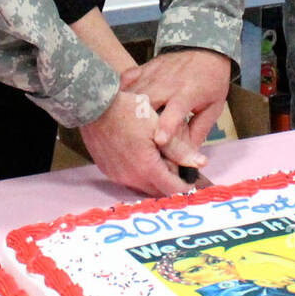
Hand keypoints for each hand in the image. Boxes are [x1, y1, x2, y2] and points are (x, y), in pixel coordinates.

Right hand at [80, 92, 205, 197]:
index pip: (173, 190)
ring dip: (154, 177)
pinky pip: (128, 178)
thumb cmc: (129, 111)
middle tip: (178, 165)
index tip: (193, 178)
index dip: (186, 186)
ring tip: (160, 157)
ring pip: (142, 185)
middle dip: (170, 182)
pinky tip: (141, 155)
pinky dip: (139, 172)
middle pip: (158, 190)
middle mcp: (130, 178)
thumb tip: (201, 164)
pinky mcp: (107, 169)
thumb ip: (179, 149)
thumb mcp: (158, 127)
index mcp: (146, 168)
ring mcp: (116, 175)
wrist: (93, 105)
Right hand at [121, 49, 232, 149]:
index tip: (159, 140)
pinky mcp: (143, 69)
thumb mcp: (214, 107)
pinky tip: (117, 112)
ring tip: (122, 135)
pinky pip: (126, 83)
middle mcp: (167, 83)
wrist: (204, 48)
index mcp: (187, 92)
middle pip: (147, 104)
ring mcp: (152, 74)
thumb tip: (188, 158)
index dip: (168, 125)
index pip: (176, 110)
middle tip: (136, 145)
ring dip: (126, 115)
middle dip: (140, 124)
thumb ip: (199, 131)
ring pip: (132, 96)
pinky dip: (121, 97)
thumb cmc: (211, 80)